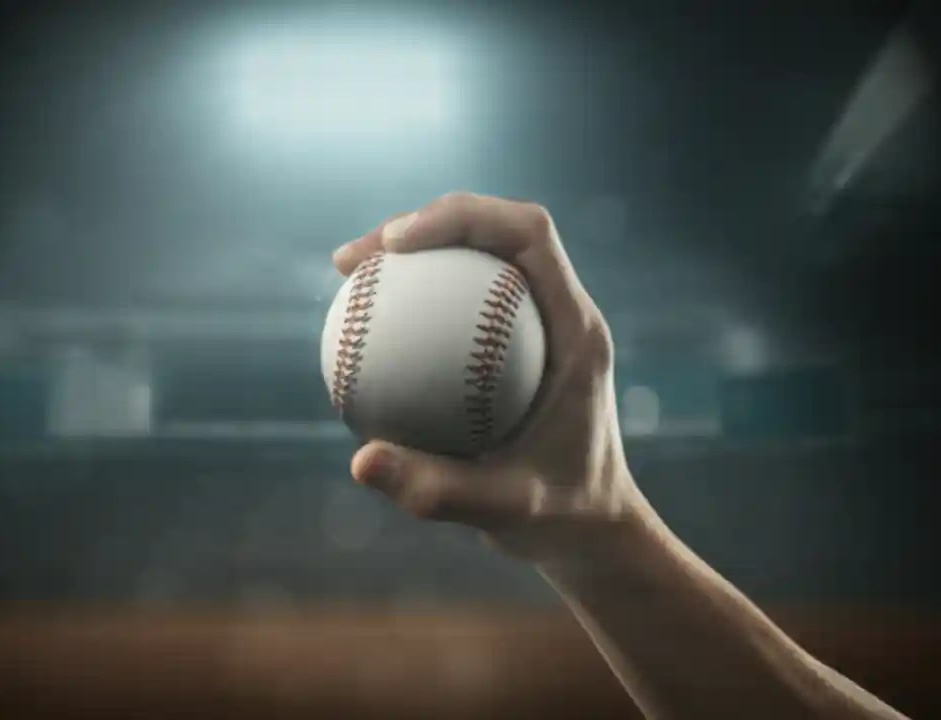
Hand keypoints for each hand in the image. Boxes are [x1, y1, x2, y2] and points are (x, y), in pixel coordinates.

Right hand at [332, 192, 648, 563]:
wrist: (593, 531)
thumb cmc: (560, 520)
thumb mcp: (506, 514)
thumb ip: (439, 491)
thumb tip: (361, 461)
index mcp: (577, 328)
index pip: (529, 234)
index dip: (462, 216)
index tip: (397, 243)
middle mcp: (561, 311)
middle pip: (495, 229)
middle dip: (422, 223)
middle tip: (353, 260)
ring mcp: (538, 323)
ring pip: (474, 259)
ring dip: (412, 251)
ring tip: (347, 275)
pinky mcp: (514, 343)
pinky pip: (458, 304)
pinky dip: (412, 302)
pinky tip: (360, 330)